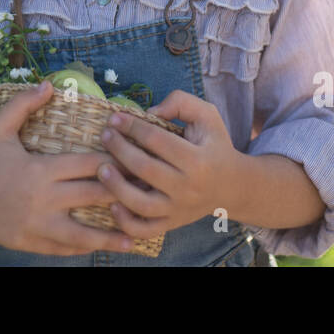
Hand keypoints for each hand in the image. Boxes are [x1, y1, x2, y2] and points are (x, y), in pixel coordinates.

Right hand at [0, 81, 138, 255]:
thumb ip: (25, 104)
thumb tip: (50, 84)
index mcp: (40, 169)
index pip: (89, 166)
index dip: (115, 163)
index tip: (136, 160)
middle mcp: (42, 199)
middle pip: (93, 198)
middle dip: (122, 195)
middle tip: (148, 194)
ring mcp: (36, 224)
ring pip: (82, 234)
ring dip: (110, 236)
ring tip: (134, 239)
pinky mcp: (27, 243)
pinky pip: (61, 249)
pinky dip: (82, 249)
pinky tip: (99, 248)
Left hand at [95, 89, 242, 240]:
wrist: (232, 185)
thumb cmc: (214, 145)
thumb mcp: (206, 115)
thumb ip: (180, 103)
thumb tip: (148, 113)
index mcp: (197, 159)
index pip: (157, 140)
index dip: (132, 126)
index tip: (115, 118)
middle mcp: (187, 187)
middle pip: (145, 169)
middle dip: (119, 149)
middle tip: (105, 136)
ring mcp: (178, 209)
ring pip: (141, 204)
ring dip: (116, 187)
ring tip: (102, 169)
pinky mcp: (171, 224)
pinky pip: (144, 229)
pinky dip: (125, 222)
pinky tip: (113, 204)